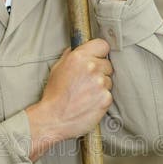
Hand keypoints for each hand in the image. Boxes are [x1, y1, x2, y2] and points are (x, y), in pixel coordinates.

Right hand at [26, 39, 112, 159]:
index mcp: (79, 57)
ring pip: (108, 80)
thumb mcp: (57, 69)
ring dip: (101, 85)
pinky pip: (108, 94)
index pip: (102, 45)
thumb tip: (77, 49)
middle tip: (87, 81)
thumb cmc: (54, 95)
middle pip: (107, 64)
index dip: (100, 52)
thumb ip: (70, 56)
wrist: (53, 118)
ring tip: (86, 94)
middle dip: (100, 71)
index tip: (97, 58)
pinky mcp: (106, 98)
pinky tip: (89, 102)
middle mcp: (92, 67)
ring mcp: (100, 83)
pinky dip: (101, 98)